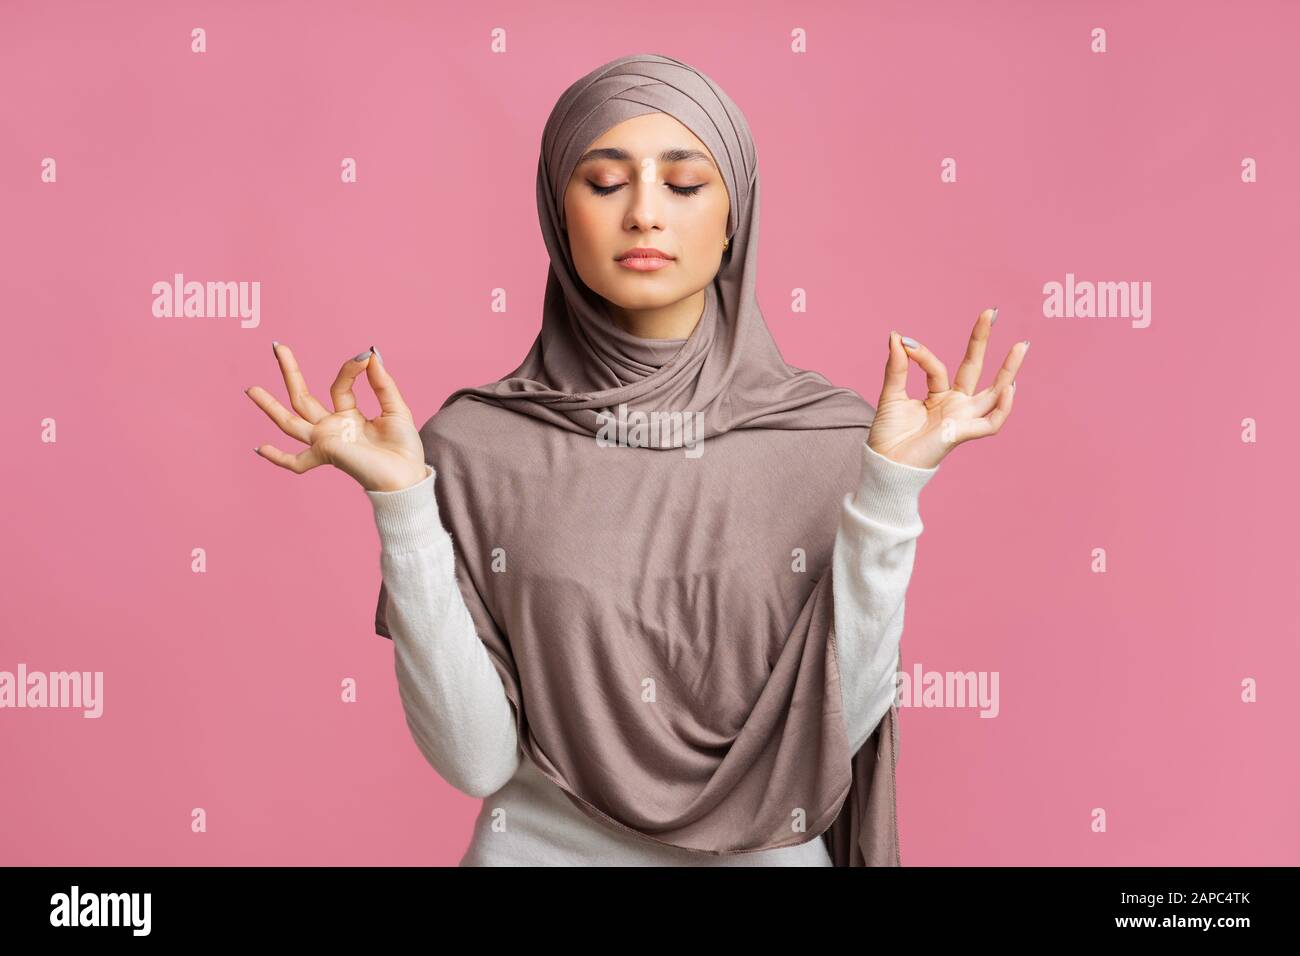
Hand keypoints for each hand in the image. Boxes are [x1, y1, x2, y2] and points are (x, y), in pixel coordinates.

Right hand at [246, 344, 429, 491]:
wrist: (408, 476)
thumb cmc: (403, 448)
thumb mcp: (395, 408)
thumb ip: (381, 382)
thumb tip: (370, 354)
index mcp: (348, 416)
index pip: (339, 386)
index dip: (350, 369)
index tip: (365, 356)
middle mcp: (333, 428)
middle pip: (303, 398)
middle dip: (289, 372)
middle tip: (277, 346)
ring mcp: (326, 441)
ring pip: (291, 422)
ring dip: (270, 406)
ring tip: (251, 389)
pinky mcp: (326, 453)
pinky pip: (297, 462)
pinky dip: (278, 458)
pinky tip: (259, 449)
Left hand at [867, 308, 1026, 469]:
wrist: (883, 464)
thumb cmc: (887, 436)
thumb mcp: (891, 395)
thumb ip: (897, 367)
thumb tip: (897, 336)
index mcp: (938, 397)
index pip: (939, 368)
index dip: (924, 354)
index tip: (906, 343)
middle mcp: (954, 406)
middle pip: (975, 370)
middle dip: (983, 342)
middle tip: (992, 311)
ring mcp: (961, 419)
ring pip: (993, 393)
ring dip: (1008, 371)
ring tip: (1021, 345)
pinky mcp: (962, 434)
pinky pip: (991, 422)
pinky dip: (1002, 408)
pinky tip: (1008, 388)